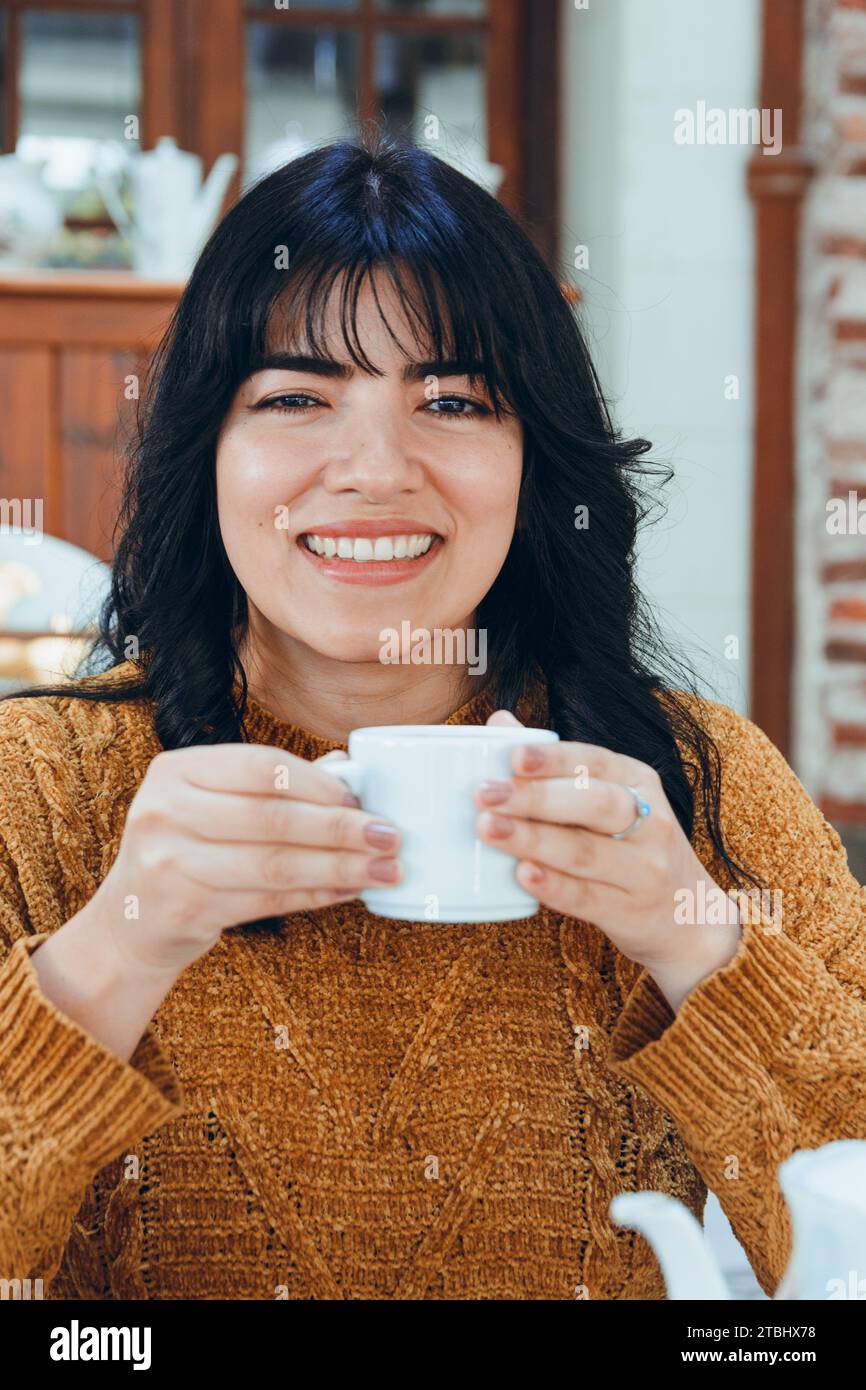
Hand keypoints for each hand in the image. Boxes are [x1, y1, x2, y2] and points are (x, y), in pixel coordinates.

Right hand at [89, 744, 402, 979]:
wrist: (130, 922)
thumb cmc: (187, 850)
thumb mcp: (210, 805)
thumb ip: (272, 784)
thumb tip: (349, 769)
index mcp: (175, 771)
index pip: (260, 766)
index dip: (318, 784)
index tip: (364, 800)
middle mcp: (165, 811)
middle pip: (273, 817)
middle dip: (342, 829)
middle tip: (391, 836)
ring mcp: (170, 862)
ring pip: (276, 864)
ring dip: (341, 867)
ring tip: (385, 869)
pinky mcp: (185, 909)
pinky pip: (269, 900)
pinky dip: (318, 895)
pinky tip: (351, 890)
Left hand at [474, 711, 742, 1012]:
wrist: (690, 919)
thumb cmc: (633, 847)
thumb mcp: (611, 798)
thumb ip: (557, 764)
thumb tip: (500, 722)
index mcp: (639, 783)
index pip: (596, 761)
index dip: (554, 759)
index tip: (514, 757)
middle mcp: (650, 822)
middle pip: (593, 804)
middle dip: (536, 797)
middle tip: (485, 793)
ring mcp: (645, 870)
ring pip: (585, 851)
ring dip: (532, 840)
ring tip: (487, 829)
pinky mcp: (630, 912)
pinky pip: (586, 898)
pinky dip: (553, 886)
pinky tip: (522, 874)